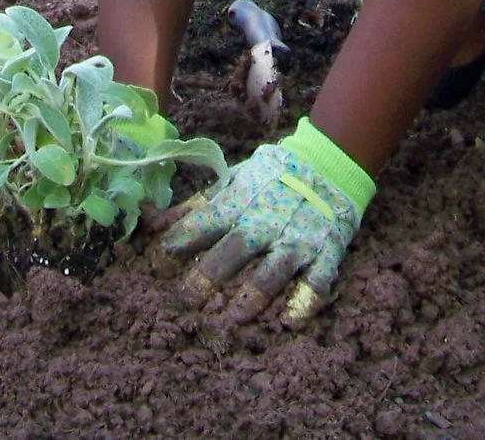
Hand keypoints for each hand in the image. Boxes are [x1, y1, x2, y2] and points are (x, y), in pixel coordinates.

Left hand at [153, 121, 372, 325]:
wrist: (330, 163)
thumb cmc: (273, 176)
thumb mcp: (235, 180)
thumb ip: (198, 205)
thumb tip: (153, 221)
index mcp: (243, 198)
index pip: (207, 221)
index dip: (182, 242)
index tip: (159, 263)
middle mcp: (269, 218)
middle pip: (237, 247)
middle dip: (210, 273)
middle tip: (185, 299)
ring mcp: (300, 236)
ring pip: (275, 268)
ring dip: (254, 294)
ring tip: (233, 318)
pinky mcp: (327, 251)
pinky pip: (318, 278)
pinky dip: (306, 299)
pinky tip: (290, 320)